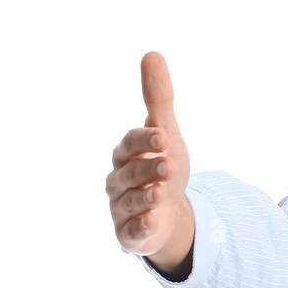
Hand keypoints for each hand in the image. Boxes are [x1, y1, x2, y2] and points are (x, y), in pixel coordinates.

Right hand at [105, 51, 191, 255]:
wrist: (165, 213)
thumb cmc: (162, 167)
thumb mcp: (165, 133)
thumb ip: (158, 98)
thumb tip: (152, 53)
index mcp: (126, 154)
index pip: (132, 143)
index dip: (145, 140)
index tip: (163, 137)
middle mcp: (118, 180)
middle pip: (130, 173)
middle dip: (148, 169)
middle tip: (168, 166)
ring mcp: (121, 208)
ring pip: (130, 202)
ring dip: (144, 198)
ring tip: (160, 194)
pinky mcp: (129, 233)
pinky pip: (131, 231)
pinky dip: (141, 227)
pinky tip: (152, 221)